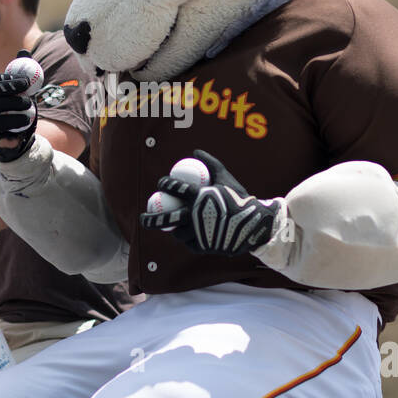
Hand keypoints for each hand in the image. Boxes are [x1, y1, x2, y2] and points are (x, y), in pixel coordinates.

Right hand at [0, 70, 36, 162]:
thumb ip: (23, 74)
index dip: (9, 82)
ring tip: (30, 115)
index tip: (25, 82)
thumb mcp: (23, 93)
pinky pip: (0, 134)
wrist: (19, 140)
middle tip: (28, 98)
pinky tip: (25, 128)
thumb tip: (24, 52)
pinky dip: (13, 130)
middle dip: (11, 97)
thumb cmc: (19, 112)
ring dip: (14, 115)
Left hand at [139, 150, 282, 257]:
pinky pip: (190, 243)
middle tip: (144, 217)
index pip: (175, 188)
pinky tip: (183, 234)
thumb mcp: (226, 177)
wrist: (254, 223)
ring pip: (177, 233)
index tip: (161, 183)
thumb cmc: (239, 198)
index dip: (165, 184)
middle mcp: (196, 215)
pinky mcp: (204, 246)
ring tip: (167, 226)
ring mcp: (200, 233)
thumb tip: (195, 151)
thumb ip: (210, 163)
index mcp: (200, 197)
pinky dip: (186, 239)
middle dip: (151, 219)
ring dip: (170, 229)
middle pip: (167, 218)